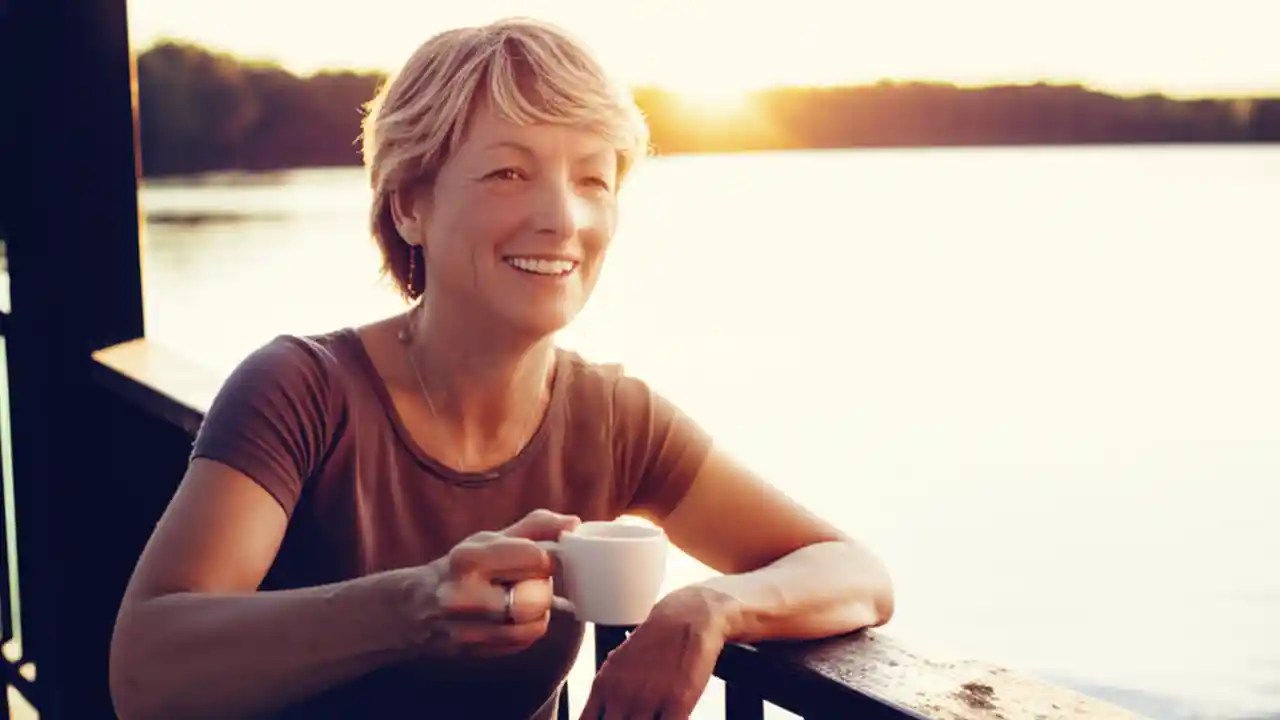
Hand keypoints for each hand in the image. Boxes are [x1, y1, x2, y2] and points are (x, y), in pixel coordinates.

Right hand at [415, 509, 580, 658]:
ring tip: (521, 601)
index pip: (535, 559)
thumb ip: (535, 527)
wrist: (415, 607)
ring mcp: (465, 629)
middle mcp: (462, 596)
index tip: (539, 560)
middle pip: (536, 597)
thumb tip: (573, 522)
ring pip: (533, 625)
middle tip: (529, 583)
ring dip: (536, 613)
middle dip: (541, 589)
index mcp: (468, 559)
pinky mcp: (472, 651)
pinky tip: (510, 619)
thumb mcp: (490, 539)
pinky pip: (522, 643)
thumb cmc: (459, 568)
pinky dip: (524, 630)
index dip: (545, 560)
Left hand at [580, 586, 735, 719]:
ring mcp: (649, 701)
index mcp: (603, 687)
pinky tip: (667, 718)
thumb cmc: (653, 642)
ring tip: (650, 718)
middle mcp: (622, 697)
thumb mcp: (618, 664)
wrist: (687, 616)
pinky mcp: (677, 703)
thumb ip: (606, 693)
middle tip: (632, 719)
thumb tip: (596, 715)